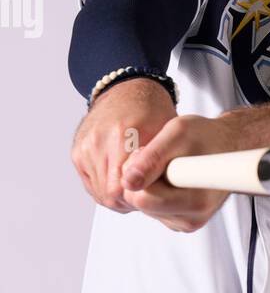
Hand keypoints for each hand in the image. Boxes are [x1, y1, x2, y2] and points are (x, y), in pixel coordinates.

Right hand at [71, 78, 177, 213]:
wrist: (126, 91)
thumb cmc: (151, 111)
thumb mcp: (168, 134)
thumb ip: (161, 163)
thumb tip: (158, 193)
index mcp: (123, 135)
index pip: (125, 187)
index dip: (139, 198)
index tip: (151, 195)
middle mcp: (99, 141)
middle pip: (110, 194)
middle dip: (129, 201)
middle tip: (145, 196)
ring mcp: (85, 148)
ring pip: (99, 194)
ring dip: (117, 197)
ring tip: (135, 187)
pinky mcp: (77, 153)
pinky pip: (91, 185)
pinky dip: (106, 188)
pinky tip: (121, 180)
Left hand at [120, 112, 237, 231]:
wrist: (226, 148)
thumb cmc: (205, 137)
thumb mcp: (177, 133)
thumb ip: (151, 157)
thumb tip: (128, 182)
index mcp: (196, 201)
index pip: (145, 199)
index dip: (141, 172)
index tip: (154, 153)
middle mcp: (193, 218)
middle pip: (140, 203)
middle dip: (142, 178)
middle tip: (158, 156)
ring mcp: (186, 222)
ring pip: (143, 206)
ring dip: (149, 183)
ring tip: (170, 165)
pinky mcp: (179, 221)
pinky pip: (151, 208)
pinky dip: (154, 190)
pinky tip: (171, 177)